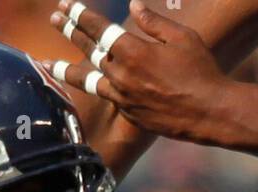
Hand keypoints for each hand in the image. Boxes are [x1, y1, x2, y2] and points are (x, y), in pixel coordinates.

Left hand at [49, 0, 226, 142]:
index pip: (98, 28)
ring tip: (46, 62)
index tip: (66, 4)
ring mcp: (124, 98)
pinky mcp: (131, 115)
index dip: (80, 14)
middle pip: (89, 49)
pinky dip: (97, 88)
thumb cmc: (202, 71)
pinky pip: (108, 98)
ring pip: (88, 80)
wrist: (211, 113)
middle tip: (54, 18)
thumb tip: (133, 6)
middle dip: (69, 30)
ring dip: (66, 68)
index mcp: (133, 50)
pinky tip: (89, 83)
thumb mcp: (181, 38)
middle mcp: (123, 75)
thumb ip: (153, 22)